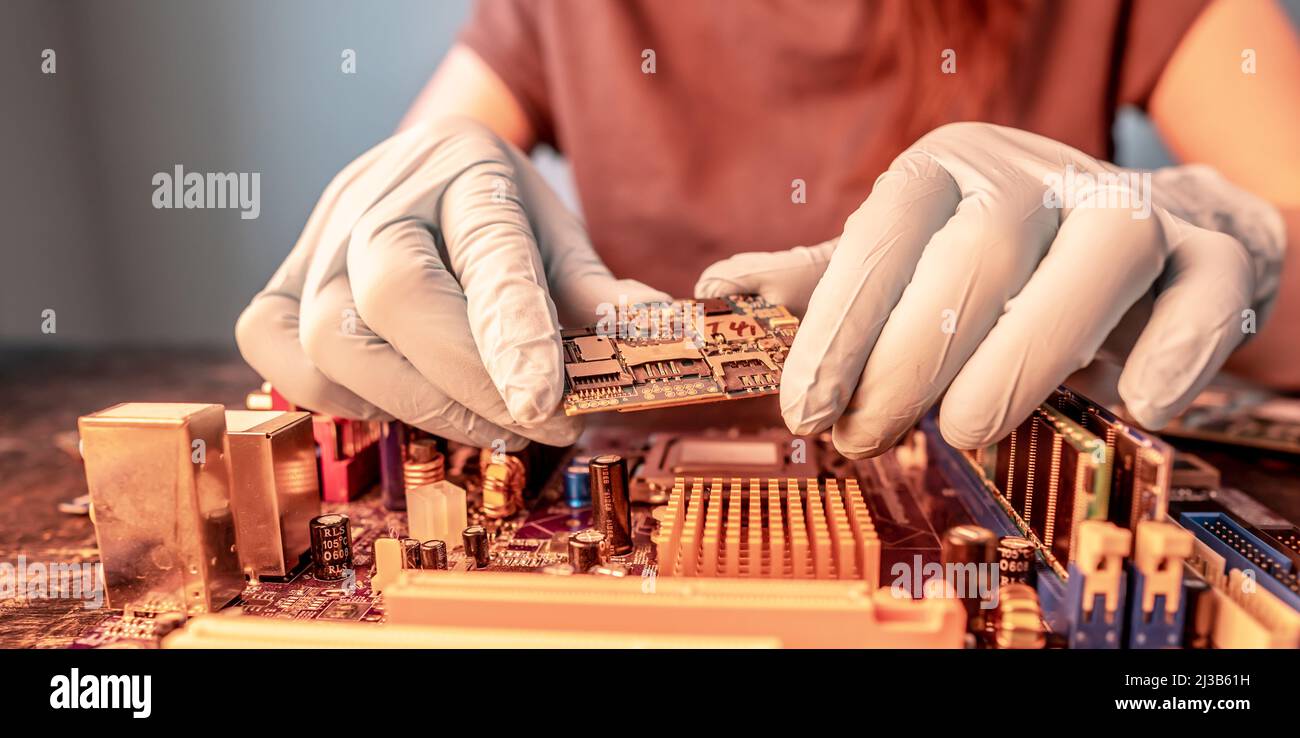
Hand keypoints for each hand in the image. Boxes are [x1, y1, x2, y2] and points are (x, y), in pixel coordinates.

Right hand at [237, 117, 666, 448]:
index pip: (487, 252)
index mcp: (466, 167)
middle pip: (396, 296)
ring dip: (419, 405)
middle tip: (539, 425)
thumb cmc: (500, 218)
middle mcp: (379, 195)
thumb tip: (663, 343)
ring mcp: (317, 241)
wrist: (424, 175)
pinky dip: (344, 399)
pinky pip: (285, 357)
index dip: (513, 332)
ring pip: (333, 341)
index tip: (546, 403)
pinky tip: (408, 401)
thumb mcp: (563, 240)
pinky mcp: (281, 287)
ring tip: (488, 423)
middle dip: (470, 385)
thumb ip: (602, 298)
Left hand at [697, 122, 1284, 457]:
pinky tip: (1136, 403)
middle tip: (866, 437)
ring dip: (1028, 353)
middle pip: (977, 253)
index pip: (883, 233)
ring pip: (1099, 254)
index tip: (806, 409)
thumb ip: (824, 281)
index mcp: (947, 172)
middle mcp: (1038, 176)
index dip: (839, 324)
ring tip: (967, 430)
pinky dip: (1175, 346)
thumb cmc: (993, 262)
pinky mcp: (1212, 251)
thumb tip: (721, 293)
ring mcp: (1131, 207)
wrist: (1139, 228)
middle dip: (910, 360)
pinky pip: (1205, 286)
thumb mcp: (899, 263)